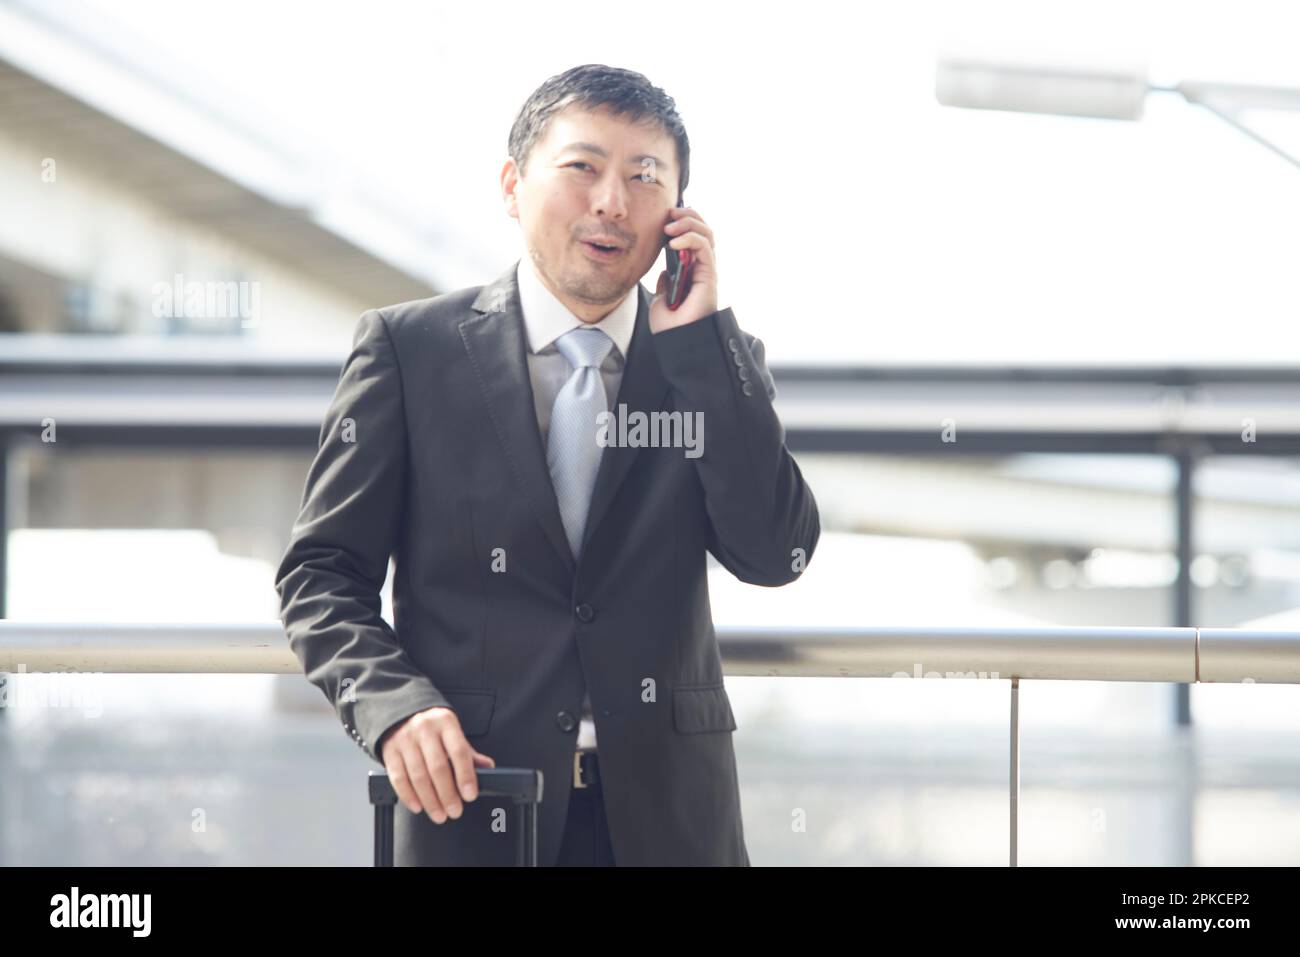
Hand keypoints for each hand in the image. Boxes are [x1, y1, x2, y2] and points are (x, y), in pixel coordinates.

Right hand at [380, 706, 495, 822]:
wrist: (401, 712)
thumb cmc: (432, 727)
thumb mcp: (451, 731)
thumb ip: (467, 751)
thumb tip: (487, 767)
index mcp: (445, 722)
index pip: (459, 751)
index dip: (466, 776)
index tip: (470, 795)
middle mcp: (425, 729)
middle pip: (438, 767)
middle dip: (447, 794)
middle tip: (455, 811)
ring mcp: (405, 740)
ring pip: (418, 776)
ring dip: (430, 800)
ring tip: (439, 814)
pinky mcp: (390, 751)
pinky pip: (399, 778)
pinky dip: (408, 796)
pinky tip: (418, 807)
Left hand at [649, 204, 718, 333]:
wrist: (676, 341)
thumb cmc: (670, 327)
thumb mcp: (660, 299)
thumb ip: (665, 283)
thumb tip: (666, 271)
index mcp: (691, 272)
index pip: (693, 238)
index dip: (682, 223)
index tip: (664, 218)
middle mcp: (702, 269)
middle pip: (703, 231)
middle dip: (688, 216)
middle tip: (670, 214)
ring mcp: (707, 271)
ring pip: (707, 235)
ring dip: (689, 223)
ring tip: (670, 226)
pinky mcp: (709, 276)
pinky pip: (704, 248)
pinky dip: (690, 238)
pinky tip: (673, 243)